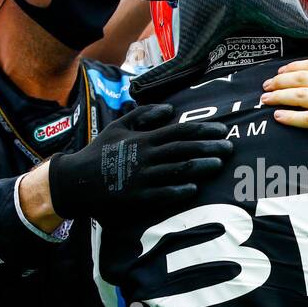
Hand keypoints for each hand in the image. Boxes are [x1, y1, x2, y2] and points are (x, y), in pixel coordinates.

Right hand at [47, 104, 231, 221]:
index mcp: (144, 139)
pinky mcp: (137, 197)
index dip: (203, 131)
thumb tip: (169, 109)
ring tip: (219, 165)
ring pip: (178, 170)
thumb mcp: (118, 126)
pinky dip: (179, 190)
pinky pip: (163, 194)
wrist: (76, 181)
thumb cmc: (99, 152)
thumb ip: (143, 115)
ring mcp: (143, 178)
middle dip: (210, 148)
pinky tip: (195, 188)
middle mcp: (147, 157)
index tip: (222, 131)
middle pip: (184, 150)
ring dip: (201, 167)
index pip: (180, 131)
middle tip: (231, 148)